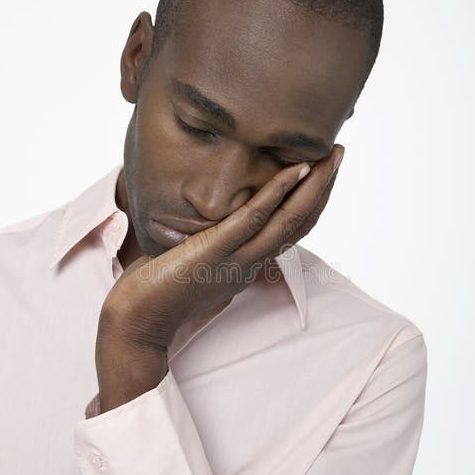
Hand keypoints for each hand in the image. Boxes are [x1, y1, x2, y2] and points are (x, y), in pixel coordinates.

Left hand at [94, 144, 343, 409]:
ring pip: (288, 221)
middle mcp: (249, 262)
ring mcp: (235, 259)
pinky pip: (253, 219)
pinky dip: (277, 192)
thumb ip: (207, 242)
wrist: (135, 321)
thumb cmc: (156, 289)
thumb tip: (205, 220)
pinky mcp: (214, 253)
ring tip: (330, 156)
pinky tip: (294, 169)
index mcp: (247, 263)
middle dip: (324, 186)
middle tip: (339, 153)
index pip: (291, 229)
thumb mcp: (192, 261)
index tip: (324, 170)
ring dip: (314, 186)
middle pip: (300, 223)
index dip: (312, 200)